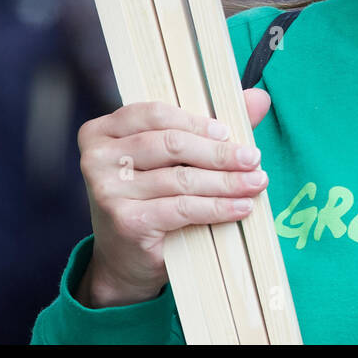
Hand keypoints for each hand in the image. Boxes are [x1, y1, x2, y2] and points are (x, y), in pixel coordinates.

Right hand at [73, 89, 271, 307]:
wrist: (125, 261)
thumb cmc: (151, 198)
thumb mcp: (170, 160)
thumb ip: (210, 127)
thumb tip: (260, 97)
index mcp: (103, 130)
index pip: (155, 114)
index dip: (196, 121)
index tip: (228, 132)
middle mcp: (97, 158)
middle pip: (170, 144)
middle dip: (218, 152)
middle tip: (253, 159)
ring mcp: (108, 191)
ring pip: (181, 178)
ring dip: (226, 181)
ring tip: (256, 183)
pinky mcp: (126, 221)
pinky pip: (182, 208)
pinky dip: (217, 207)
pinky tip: (241, 207)